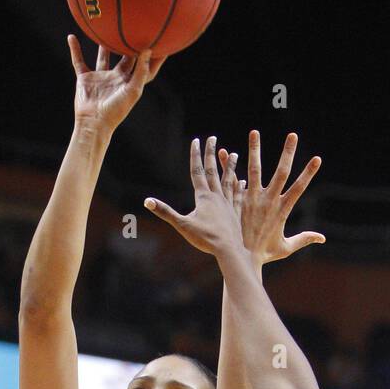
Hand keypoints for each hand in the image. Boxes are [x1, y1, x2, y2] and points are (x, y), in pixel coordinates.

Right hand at [69, 35, 164, 135]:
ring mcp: (100, 78)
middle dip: (129, 44)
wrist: (93, 123)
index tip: (160, 40)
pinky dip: (74, 50)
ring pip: (103, 56)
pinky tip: (71, 36)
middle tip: (134, 26)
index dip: (152, 56)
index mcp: (129, 82)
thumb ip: (140, 71)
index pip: (143, 65)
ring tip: (105, 27)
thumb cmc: (115, 111)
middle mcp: (116, 78)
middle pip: (124, 57)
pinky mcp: (85, 79)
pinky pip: (79, 61)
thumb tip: (148, 50)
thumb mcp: (132, 91)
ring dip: (103, 44)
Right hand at [144, 136, 247, 256]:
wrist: (229, 250)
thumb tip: (146, 201)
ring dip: (230, 167)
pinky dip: (239, 188)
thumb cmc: (205, 239)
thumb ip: (165, 212)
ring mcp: (228, 204)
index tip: (196, 140)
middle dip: (211, 154)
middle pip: (213, 171)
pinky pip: (238, 196)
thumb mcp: (182, 225)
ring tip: (234, 154)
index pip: (198, 171)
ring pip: (229, 181)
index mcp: (204, 197)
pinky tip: (242, 182)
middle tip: (212, 138)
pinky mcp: (235, 214)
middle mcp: (217, 196)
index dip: (196, 155)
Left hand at [236, 130, 324, 266]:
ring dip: (255, 150)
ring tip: (254, 132)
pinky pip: (232, 180)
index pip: (299, 187)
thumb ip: (303, 239)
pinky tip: (223, 152)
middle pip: (280, 172)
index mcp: (282, 209)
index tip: (317, 158)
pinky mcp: (237, 201)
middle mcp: (268, 201)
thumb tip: (323, 238)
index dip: (309, 173)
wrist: (240, 258)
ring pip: (254, 170)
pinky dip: (228, 166)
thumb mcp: (286, 247)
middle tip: (293, 135)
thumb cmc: (264, 254)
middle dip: (288, 153)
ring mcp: (251, 199)